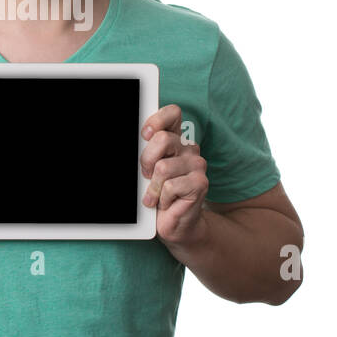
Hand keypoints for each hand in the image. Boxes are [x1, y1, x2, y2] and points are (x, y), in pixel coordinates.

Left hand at [141, 104, 208, 244]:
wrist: (175, 223)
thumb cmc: (158, 194)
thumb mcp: (146, 170)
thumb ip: (145, 152)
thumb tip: (136, 141)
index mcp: (176, 139)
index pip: (172, 113)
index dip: (157, 120)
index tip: (145, 134)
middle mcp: (189, 148)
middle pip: (162, 139)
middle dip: (146, 160)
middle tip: (146, 176)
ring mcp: (197, 165)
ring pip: (162, 167)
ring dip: (153, 186)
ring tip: (157, 194)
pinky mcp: (200, 183)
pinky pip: (170, 186)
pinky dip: (161, 198)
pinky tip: (167, 203)